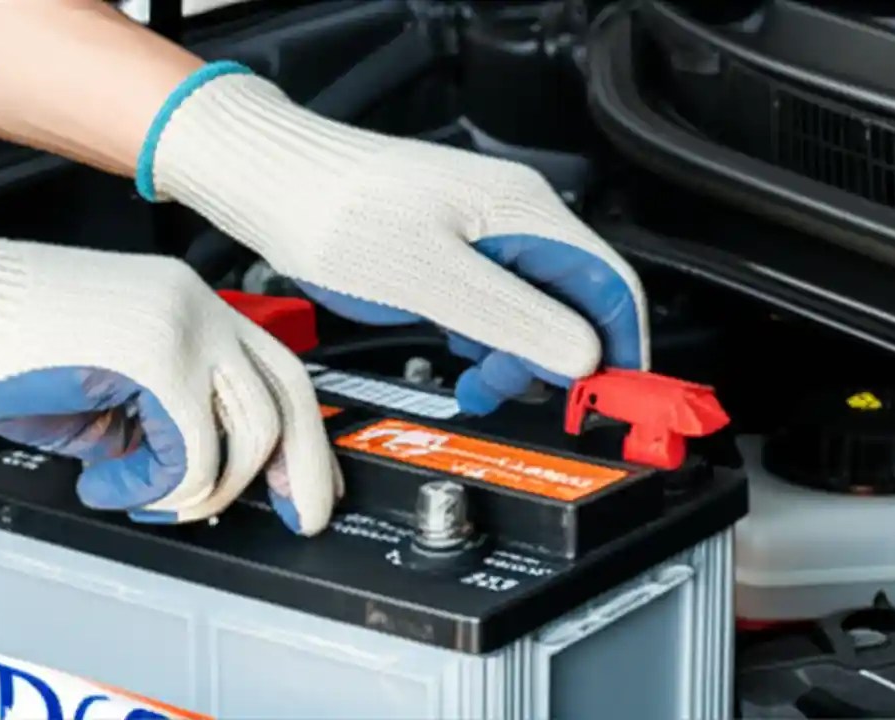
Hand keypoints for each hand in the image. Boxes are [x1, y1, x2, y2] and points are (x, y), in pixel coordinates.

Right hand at [0, 196, 339, 534]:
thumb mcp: (97, 387)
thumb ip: (149, 419)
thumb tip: (181, 474)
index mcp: (186, 303)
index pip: (273, 368)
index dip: (298, 431)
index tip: (300, 478)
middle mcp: (196, 306)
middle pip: (289, 394)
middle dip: (300, 469)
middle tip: (298, 517)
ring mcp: (180, 327)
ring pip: (249, 430)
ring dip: (204, 488)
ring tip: (146, 499)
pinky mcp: (153, 359)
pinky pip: (190, 452)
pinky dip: (149, 489)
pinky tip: (102, 482)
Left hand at [143, 64, 647, 412]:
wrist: (273, 186)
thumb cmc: (336, 213)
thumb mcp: (430, 277)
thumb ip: (512, 317)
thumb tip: (583, 355)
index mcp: (522, 213)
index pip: (609, 285)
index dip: (621, 349)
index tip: (611, 403)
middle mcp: (511, 218)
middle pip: (576, 300)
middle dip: (560, 358)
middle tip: (517, 392)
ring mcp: (481, 235)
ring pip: (534, 308)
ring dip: (520, 355)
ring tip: (482, 381)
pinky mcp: (450, 252)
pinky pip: (495, 305)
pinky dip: (489, 340)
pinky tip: (464, 357)